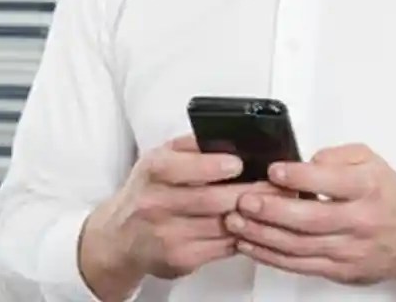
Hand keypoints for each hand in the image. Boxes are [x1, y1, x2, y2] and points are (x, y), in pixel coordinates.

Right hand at [78, 135, 282, 298]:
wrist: (119, 237)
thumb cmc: (145, 192)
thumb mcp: (160, 157)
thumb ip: (192, 145)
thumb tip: (228, 136)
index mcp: (154, 171)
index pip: (184, 167)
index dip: (215, 166)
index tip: (239, 163)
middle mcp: (157, 203)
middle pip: (212, 199)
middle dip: (250, 191)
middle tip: (276, 185)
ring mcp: (169, 234)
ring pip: (223, 224)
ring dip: (254, 215)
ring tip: (275, 204)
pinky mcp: (181, 259)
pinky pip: (222, 246)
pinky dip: (243, 235)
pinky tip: (253, 224)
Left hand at [223, 143, 395, 286]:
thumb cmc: (387, 196)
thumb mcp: (369, 160)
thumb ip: (337, 155)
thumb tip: (305, 161)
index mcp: (368, 188)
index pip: (331, 181)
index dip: (299, 176)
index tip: (274, 170)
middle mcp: (360, 220)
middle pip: (310, 219)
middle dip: (271, 209)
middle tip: (245, 200)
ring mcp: (349, 250)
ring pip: (299, 246)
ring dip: (262, 235)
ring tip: (237, 222)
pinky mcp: (339, 271)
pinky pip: (299, 265)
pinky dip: (270, 256)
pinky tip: (251, 245)